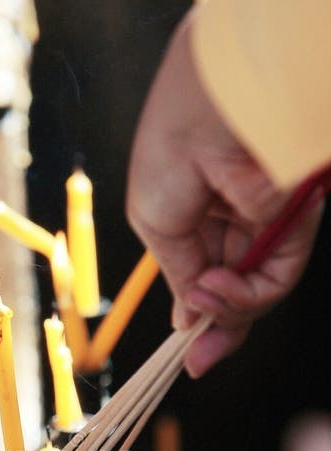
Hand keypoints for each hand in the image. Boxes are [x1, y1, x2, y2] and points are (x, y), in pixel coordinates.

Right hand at [126, 13, 323, 376]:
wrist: (215, 89)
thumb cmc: (173, 146)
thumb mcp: (159, 223)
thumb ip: (184, 275)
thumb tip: (189, 321)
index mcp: (193, 222)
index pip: (205, 281)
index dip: (204, 321)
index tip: (194, 360)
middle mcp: (230, 222)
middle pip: (236, 290)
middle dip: (223, 325)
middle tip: (202, 356)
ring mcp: (262, 218)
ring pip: (261, 285)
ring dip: (238, 304)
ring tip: (213, 298)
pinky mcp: (292, 212)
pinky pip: (281, 263)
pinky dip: (261, 281)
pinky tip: (229, 279)